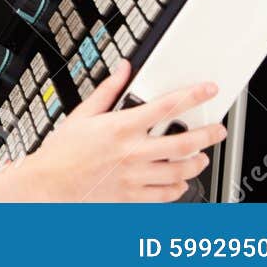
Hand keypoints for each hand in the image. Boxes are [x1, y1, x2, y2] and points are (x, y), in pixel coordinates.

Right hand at [20, 59, 226, 201]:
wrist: (49, 183)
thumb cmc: (63, 151)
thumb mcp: (83, 113)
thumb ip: (108, 90)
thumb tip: (124, 69)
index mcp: (122, 127)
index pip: (166, 107)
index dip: (192, 96)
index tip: (208, 90)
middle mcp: (132, 152)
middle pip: (183, 142)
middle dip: (208, 135)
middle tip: (218, 130)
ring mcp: (134, 177)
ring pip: (179, 171)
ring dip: (197, 163)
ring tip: (202, 157)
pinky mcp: (131, 197)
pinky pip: (164, 195)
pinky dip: (178, 189)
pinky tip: (181, 182)